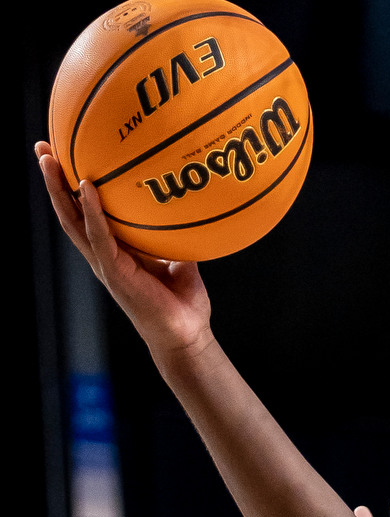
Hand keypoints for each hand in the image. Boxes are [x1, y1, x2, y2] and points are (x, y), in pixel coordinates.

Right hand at [35, 148, 211, 361]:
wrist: (187, 336)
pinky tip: (87, 187)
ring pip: (73, 222)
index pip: (85, 212)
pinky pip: (99, 237)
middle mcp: (103, 255)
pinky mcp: (115, 273)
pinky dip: (91, 212)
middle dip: (53, 180)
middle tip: (41, 147)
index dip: (72, 185)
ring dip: (59, 190)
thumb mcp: (179, 261)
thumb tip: (187, 206)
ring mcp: (106, 264)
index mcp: (114, 250)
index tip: (62, 153)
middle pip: (69, 212)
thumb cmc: (183, 304)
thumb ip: (174, 234)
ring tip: (48, 159)